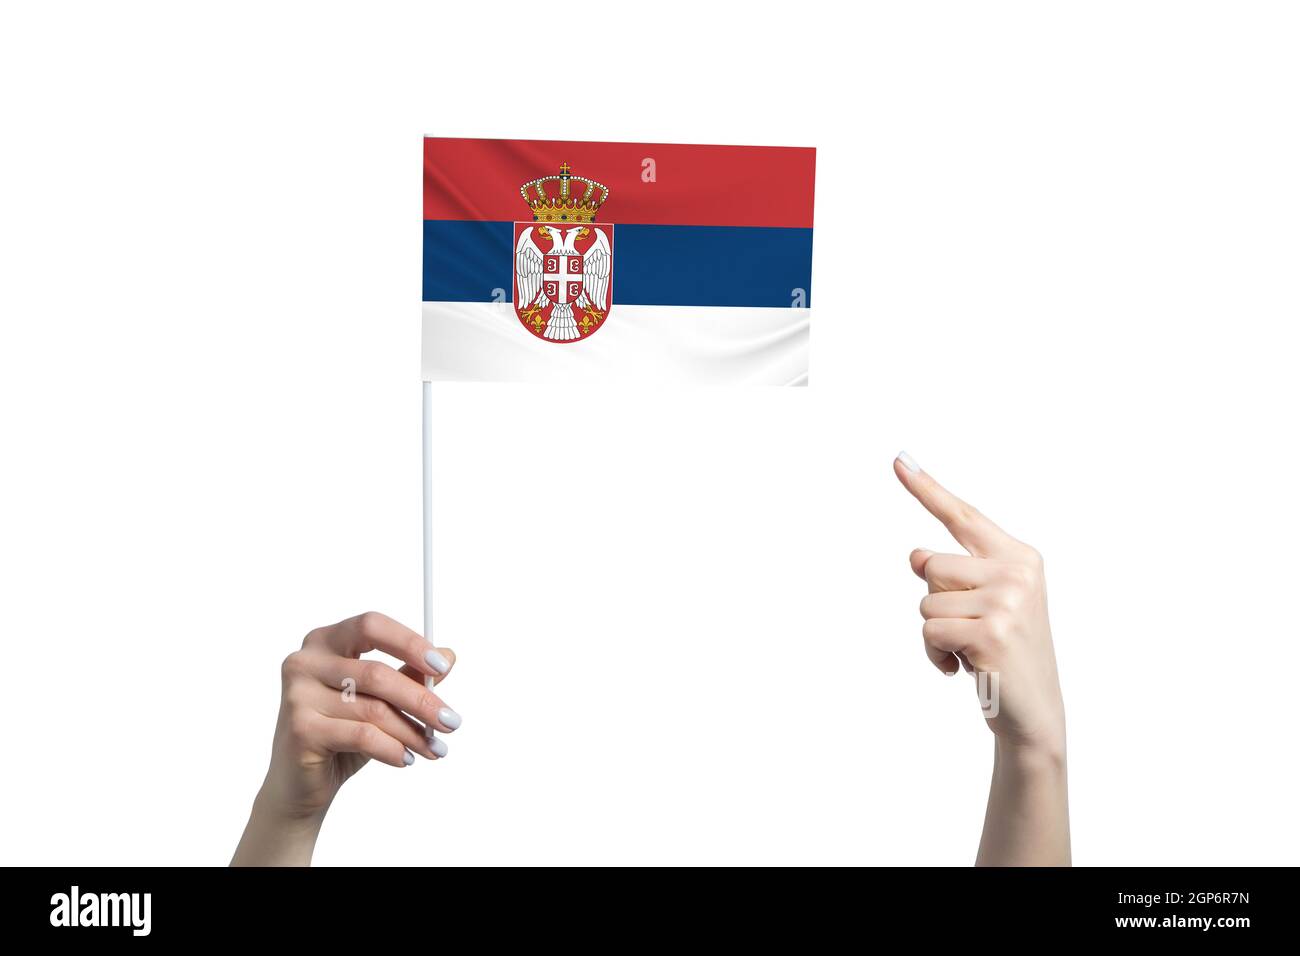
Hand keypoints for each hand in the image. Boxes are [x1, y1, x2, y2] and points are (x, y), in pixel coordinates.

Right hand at [232, 612, 458, 864]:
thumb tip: (449, 654)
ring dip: (412, 732)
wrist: (300, 783)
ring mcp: (298, 695)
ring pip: (373, 710)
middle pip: (376, 672)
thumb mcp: (378, 700)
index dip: (409, 643)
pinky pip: (362, 736)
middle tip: (452, 722)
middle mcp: (305, 662)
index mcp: (325, 641)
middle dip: (421, 700)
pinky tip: (406, 759)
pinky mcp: (301, 730)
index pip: (371, 626)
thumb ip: (407, 675)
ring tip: (434, 749)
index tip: (442, 667)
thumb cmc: (341, 733)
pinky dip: (392, 749)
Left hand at [895, 452, 1068, 864]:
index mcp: (1019, 557)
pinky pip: (928, 631)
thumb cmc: (1004, 654)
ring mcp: (1006, 600)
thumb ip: (958, 572)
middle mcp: (1016, 571)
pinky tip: (963, 669)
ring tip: (969, 649)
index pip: (962, 515)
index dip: (926, 487)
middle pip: (928, 563)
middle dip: (936, 599)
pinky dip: (935, 656)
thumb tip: (916, 555)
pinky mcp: (990, 631)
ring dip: (935, 632)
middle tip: (969, 628)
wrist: (1033, 714)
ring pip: (924, 600)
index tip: (897, 458)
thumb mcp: (990, 604)